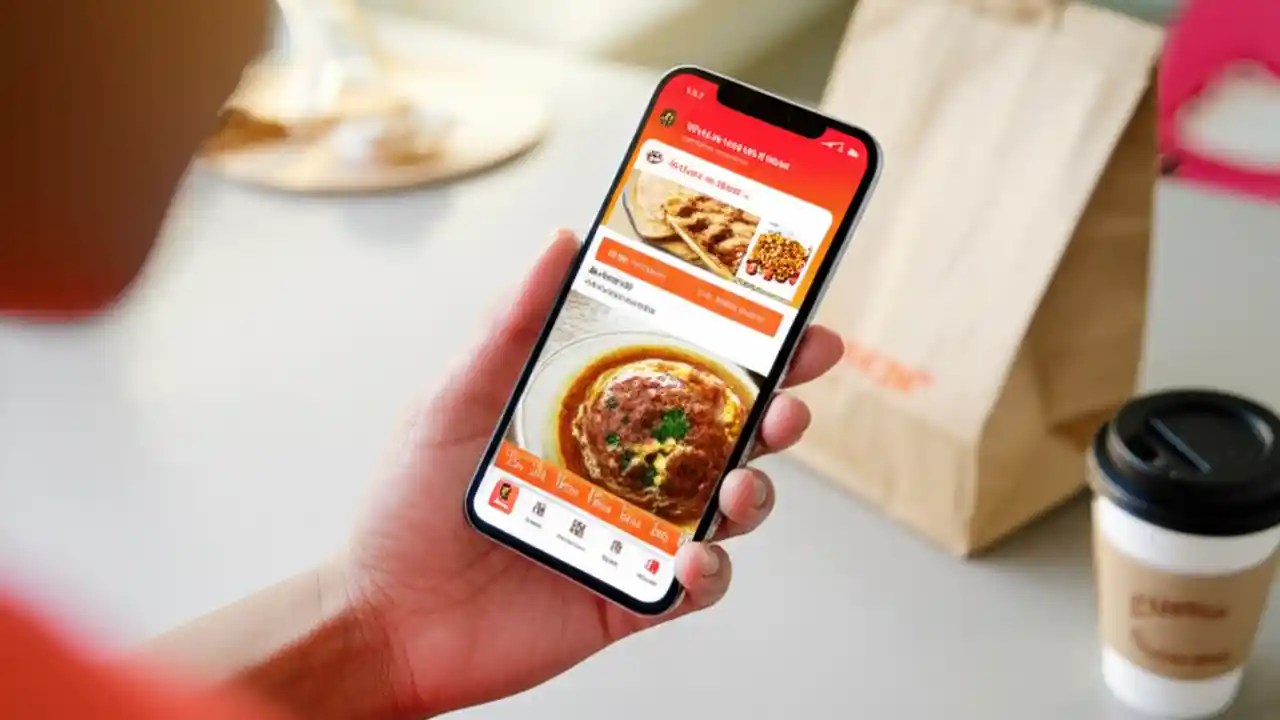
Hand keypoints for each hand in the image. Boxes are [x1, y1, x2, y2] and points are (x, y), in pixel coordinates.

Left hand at [346, 229, 843, 715]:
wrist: (386, 616)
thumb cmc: (412, 504)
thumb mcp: (459, 398)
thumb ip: (514, 325)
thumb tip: (563, 242)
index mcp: (598, 414)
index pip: (687, 370)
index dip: (748, 346)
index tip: (793, 319)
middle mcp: (630, 470)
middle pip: (727, 434)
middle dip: (778, 411)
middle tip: (791, 399)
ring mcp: (638, 534)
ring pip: (728, 508)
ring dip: (755, 492)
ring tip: (740, 484)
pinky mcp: (634, 597)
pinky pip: (697, 586)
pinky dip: (711, 572)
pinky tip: (693, 557)